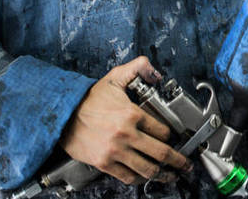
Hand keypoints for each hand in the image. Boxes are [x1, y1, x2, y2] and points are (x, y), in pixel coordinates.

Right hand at [59, 56, 191, 185]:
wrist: (62, 115)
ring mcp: (115, 151)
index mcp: (131, 114)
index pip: (162, 130)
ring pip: (147, 169)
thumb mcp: (114, 77)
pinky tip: (146, 177)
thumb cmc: (88, 99)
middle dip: (178, 160)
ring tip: (172, 176)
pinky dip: (139, 179)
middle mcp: (125, 134)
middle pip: (160, 152)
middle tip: (186, 164)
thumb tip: (155, 71)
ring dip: (163, 174)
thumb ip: (138, 68)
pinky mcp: (104, 163)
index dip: (172, 135)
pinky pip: (127, 176)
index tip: (175, 138)